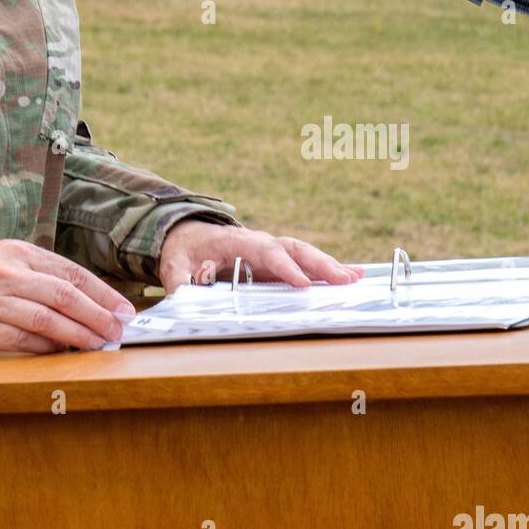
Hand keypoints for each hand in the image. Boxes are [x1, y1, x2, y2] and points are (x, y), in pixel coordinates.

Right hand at [0, 238, 136, 352]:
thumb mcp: (4, 255)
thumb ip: (38, 272)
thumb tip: (80, 298)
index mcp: (19, 253)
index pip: (70, 272)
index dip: (101, 292)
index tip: (123, 308)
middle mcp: (9, 275)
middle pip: (64, 295)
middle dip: (97, 315)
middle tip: (118, 330)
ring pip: (46, 320)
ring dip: (78, 335)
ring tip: (98, 344)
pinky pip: (21, 340)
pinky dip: (46, 349)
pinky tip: (63, 354)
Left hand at [158, 221, 364, 293]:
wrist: (186, 234)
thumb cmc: (183, 250)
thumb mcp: (173, 264)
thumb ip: (179, 279)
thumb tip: (187, 294)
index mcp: (236, 241)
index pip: (264, 251)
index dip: (284, 267)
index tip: (302, 283)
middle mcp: (259, 242)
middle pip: (293, 249)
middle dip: (319, 264)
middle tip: (344, 280)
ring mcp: (270, 250)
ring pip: (304, 254)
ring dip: (329, 266)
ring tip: (355, 278)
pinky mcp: (277, 260)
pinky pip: (304, 261)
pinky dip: (328, 268)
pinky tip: (354, 275)